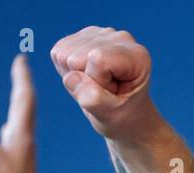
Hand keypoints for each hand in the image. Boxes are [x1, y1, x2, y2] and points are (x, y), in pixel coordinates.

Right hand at [0, 55, 40, 172]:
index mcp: (21, 138)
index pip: (23, 101)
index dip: (21, 79)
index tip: (21, 59)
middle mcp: (24, 143)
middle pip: (25, 107)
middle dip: (21, 84)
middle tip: (19, 65)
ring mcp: (21, 154)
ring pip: (22, 120)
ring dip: (20, 101)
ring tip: (18, 89)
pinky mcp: (15, 165)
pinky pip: (15, 134)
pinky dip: (13, 121)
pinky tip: (9, 127)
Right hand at [49, 27, 159, 142]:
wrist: (124, 113)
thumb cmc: (123, 115)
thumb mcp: (112, 116)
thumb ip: (94, 99)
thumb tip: (71, 78)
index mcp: (136, 56)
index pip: (98, 59)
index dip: (97, 83)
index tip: (113, 93)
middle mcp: (120, 38)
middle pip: (76, 57)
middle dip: (85, 80)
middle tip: (104, 92)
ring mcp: (100, 34)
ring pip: (63, 54)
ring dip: (76, 76)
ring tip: (97, 85)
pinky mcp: (83, 36)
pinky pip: (57, 53)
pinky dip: (67, 70)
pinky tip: (87, 76)